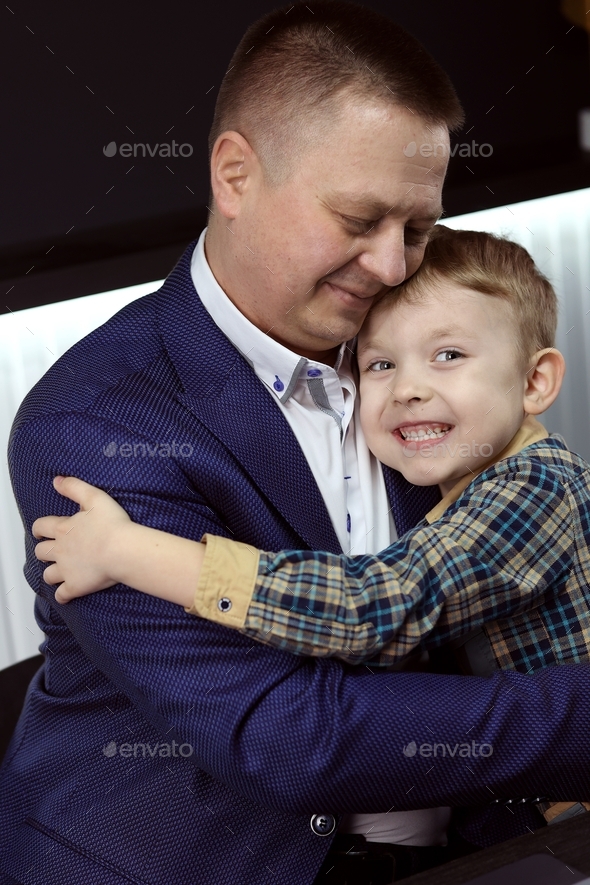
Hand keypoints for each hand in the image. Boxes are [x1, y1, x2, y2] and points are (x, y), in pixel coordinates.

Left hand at [33, 476, 131, 602]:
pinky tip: (65, 595)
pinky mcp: (76, 586)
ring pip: (48, 574)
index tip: (41, 530)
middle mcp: (60, 550)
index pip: (41, 527)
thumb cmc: (113, 525)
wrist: (122, 550)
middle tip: (49, 550)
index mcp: (64, 529)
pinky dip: (62, 595)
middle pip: (41, 552)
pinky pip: (62, 595)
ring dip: (51, 573)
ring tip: (58, 572)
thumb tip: (57, 480)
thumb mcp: (94, 497)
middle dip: (43, 551)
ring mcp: (66, 570)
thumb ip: (74, 487)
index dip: (39, 528)